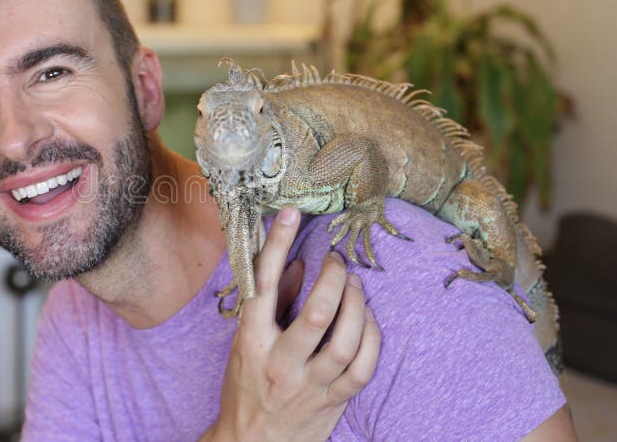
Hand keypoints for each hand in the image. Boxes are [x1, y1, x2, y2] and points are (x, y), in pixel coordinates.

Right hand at [201, 207, 380, 441]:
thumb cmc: (245, 387)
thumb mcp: (244, 343)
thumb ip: (272, 304)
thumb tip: (297, 267)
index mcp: (251, 342)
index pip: (264, 286)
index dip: (277, 245)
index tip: (290, 213)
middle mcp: (280, 363)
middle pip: (316, 313)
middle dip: (333, 278)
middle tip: (336, 262)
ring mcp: (309, 386)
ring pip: (345, 341)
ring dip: (357, 305)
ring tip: (356, 286)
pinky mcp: (333, 402)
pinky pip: (362, 369)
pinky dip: (371, 339)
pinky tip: (369, 322)